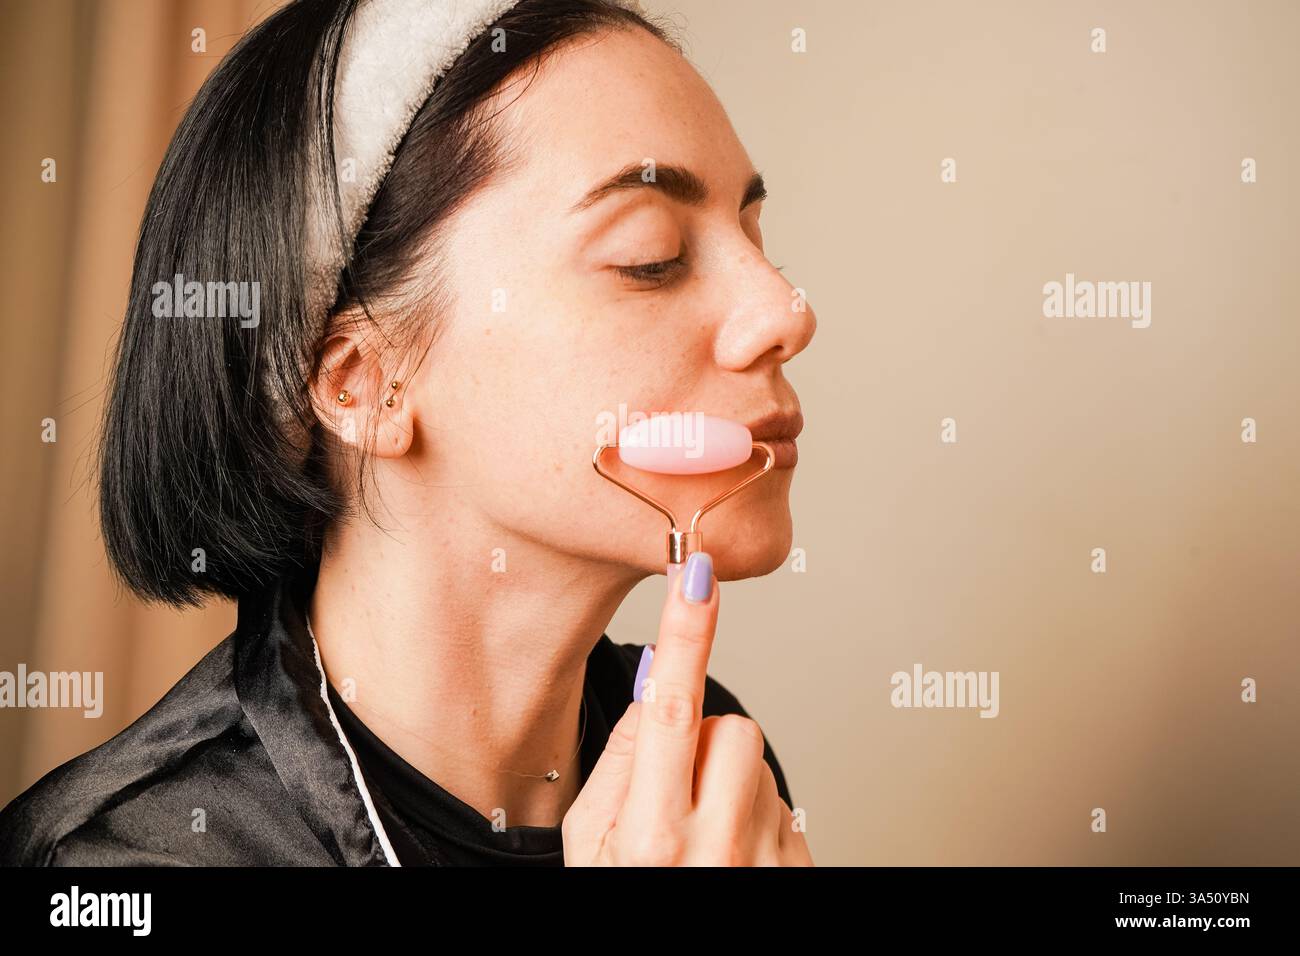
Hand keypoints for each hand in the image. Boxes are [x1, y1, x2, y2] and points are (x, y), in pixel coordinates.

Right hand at [563, 551, 812, 865]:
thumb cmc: (625, 908)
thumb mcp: (588, 850)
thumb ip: (619, 764)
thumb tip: (655, 686)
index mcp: (647, 840)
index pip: (671, 711)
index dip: (685, 634)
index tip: (699, 573)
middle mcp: (714, 852)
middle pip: (730, 728)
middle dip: (703, 745)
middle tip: (675, 800)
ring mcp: (766, 864)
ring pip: (759, 764)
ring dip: (731, 786)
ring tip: (703, 843)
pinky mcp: (802, 871)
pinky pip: (785, 806)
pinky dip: (757, 822)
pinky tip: (732, 863)